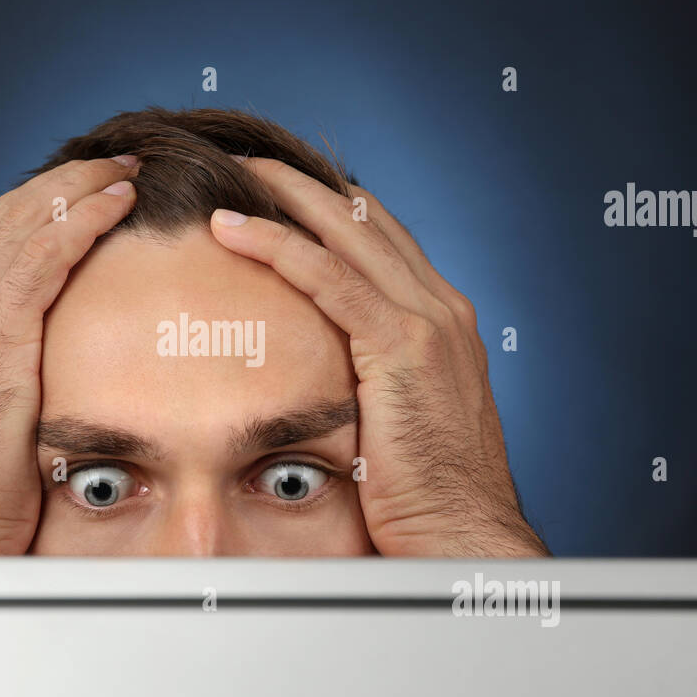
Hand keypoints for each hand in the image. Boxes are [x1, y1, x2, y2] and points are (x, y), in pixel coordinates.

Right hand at [0, 158, 138, 554]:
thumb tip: (50, 370)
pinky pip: (40, 261)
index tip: (81, 190)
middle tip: (111, 163)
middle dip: (61, 184)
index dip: (38, 208)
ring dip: (79, 190)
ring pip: (22, 227)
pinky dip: (81, 222)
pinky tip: (115, 203)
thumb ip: (4, 380)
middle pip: (3, 222)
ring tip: (125, 170)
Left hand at [209, 159, 547, 556]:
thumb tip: (320, 375)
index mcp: (442, 322)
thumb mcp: (400, 420)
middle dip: (304, 184)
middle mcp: (442, 309)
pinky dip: (278, 246)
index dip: (331, 208)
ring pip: (345, 233)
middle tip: (249, 160)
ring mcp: (427, 322)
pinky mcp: (401, 347)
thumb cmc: (425, 495)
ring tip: (233, 172)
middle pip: (365, 219)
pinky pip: (328, 278)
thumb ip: (370, 380)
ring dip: (284, 196)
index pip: (381, 240)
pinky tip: (232, 230)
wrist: (463, 536)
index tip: (282, 189)